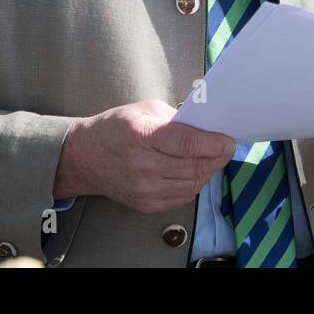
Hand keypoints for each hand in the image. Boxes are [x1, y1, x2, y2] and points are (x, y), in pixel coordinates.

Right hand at [53, 99, 234, 214]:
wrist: (85, 158)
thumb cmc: (114, 129)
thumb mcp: (142, 109)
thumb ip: (174, 117)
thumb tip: (203, 127)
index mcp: (142, 136)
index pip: (187, 144)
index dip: (213, 144)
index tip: (228, 141)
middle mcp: (143, 166)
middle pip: (194, 166)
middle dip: (216, 157)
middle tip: (226, 149)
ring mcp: (144, 189)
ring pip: (192, 184)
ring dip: (207, 171)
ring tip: (212, 159)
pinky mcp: (146, 204)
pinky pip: (182, 196)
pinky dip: (193, 184)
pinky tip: (195, 172)